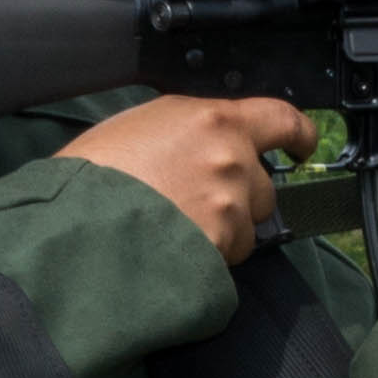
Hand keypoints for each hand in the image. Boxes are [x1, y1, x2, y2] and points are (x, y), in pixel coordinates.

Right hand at [59, 96, 314, 261]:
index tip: (301, 145)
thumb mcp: (135, 126)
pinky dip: (207, 258)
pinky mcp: (223, 245)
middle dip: (240, 198)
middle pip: (263, 184)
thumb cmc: (89, 174)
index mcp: (213, 119)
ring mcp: (232, 205)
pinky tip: (170, 252)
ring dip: (224, 232)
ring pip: (247, 226)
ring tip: (174, 232)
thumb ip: (183, 131)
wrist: (76, 224)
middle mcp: (233, 159)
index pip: (282, 119)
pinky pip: (228, 256)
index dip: (299, 134)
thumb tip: (195, 144)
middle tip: (196, 206)